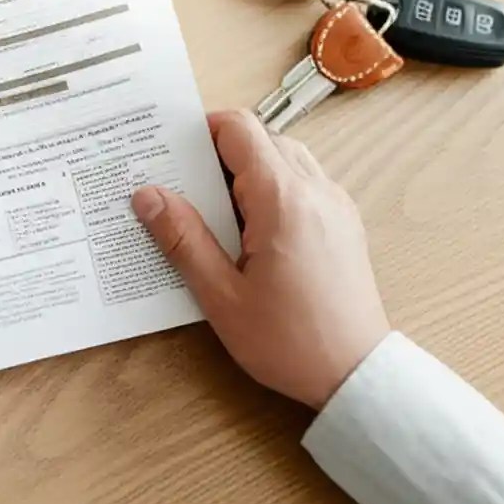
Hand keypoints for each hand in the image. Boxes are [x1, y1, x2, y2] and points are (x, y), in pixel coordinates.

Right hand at [131, 110, 389, 408]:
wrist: (356, 373)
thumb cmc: (290, 342)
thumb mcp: (221, 295)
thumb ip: (183, 239)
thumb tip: (148, 196)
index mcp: (282, 200)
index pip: (239, 129)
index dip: (201, 130)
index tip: (170, 151)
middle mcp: (315, 190)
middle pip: (261, 138)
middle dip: (219, 154)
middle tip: (183, 187)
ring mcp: (335, 205)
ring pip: (285, 159)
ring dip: (247, 172)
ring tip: (214, 214)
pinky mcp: (343, 223)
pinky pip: (303, 184)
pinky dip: (272, 190)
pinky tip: (249, 232)